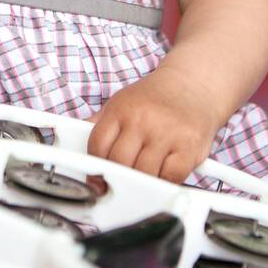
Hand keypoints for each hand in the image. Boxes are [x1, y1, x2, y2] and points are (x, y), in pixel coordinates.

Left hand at [86, 66, 223, 184]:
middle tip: (120, 183)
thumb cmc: (155, 98)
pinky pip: (170, 177)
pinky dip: (164, 182)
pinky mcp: (188, 147)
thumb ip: (100, 123)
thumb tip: (73, 142)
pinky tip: (163, 173)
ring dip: (141, 182)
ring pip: (143, 174)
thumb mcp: (122, 102)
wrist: (194, 84)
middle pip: (119, 163)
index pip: (97, 145)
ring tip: (143, 175)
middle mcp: (143, 119)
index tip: (96, 179)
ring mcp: (167, 133)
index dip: (94, 167)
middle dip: (117, 177)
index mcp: (121, 109)